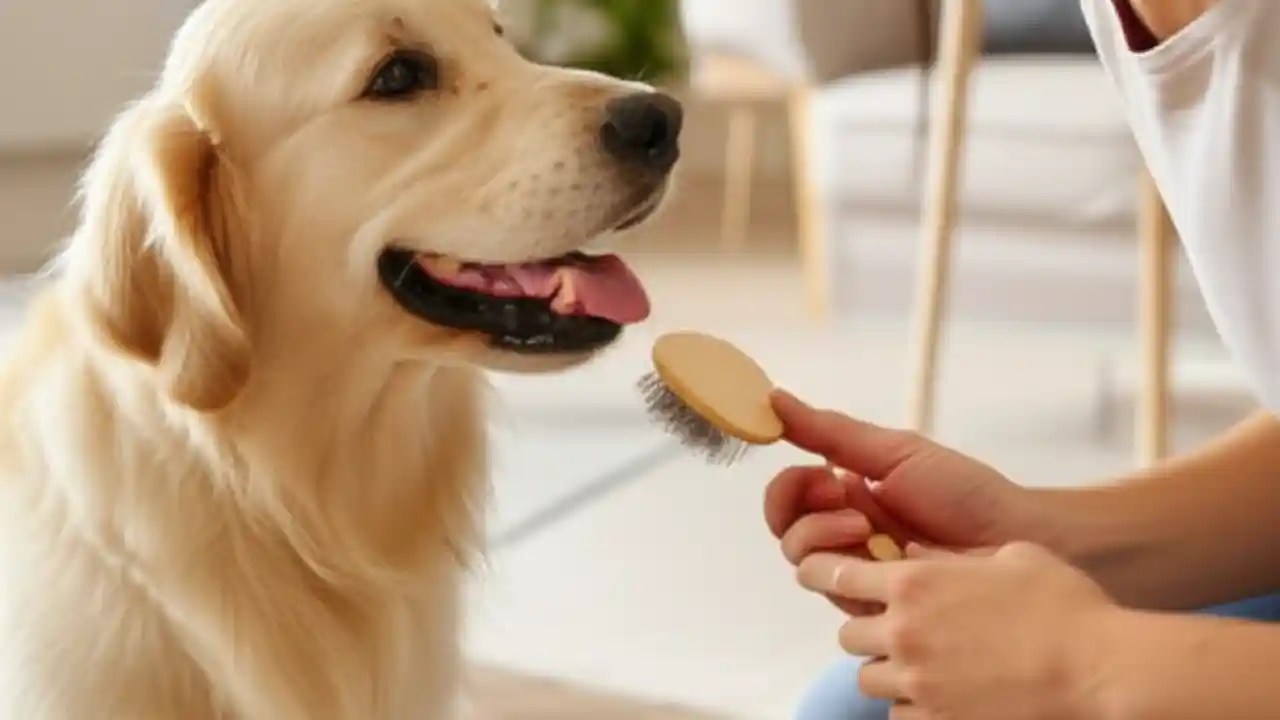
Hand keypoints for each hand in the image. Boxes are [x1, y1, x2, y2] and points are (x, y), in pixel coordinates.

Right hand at [765, 392, 1051, 583]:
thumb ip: (830, 431)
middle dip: (805, 515)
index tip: (827, 477)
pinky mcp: (876, 606)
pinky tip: (888, 561)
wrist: (1016, 538)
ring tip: (868, 530)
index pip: (788, 497)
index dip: (792, 489)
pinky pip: (836, 596)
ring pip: (805, 567)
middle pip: (787, 533)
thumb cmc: (966, 493)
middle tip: (849, 504)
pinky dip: (850, 574)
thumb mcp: (896, 453)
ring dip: (825, 541)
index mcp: (846, 495)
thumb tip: (772, 398)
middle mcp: (845, 536)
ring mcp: (860, 573)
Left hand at [799, 542, 1114, 719]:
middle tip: (899, 631)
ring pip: (868, 680)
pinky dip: (911, 707)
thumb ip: (953, 554)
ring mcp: (918, 683)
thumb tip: (919, 552)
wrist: (1101, 669)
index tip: (820, 573)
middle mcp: (904, 633)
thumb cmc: (1065, 606)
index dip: (824, 572)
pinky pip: (898, 716)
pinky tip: (943, 697)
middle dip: (868, 631)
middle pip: (847, 635)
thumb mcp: (1008, 556)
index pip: (834, 573)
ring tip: (925, 668)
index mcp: (914, 583)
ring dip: (888, 672)